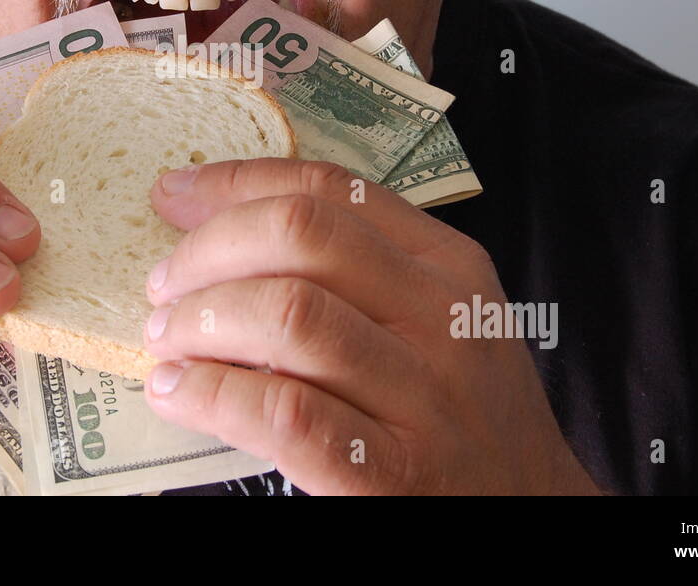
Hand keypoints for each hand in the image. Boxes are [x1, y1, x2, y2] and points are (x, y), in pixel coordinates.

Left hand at [140, 158, 598, 494]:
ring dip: (201, 321)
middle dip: (208, 250)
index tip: (171, 193)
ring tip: (167, 341)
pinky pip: (286, 414)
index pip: (329, 190)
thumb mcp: (442, 318)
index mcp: (447, 264)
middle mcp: (440, 318)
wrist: (534, 514)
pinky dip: (214, 395)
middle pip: (300, 236)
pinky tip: (178, 394)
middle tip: (163, 285)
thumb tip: (223, 226)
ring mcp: (423, 397)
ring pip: (289, 315)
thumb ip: (362, 269)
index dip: (235, 182)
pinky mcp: (392, 475)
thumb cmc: (467, 411)